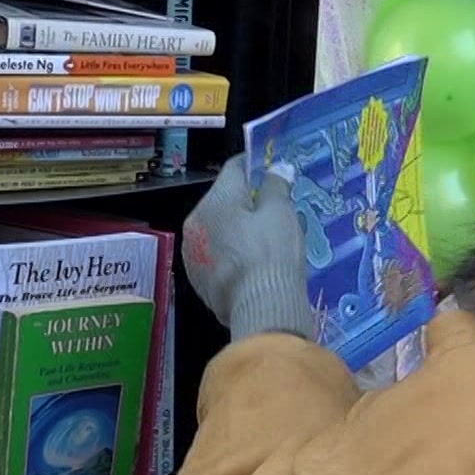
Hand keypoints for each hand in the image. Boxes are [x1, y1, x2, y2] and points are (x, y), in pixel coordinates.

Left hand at [182, 155, 315, 343]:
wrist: (261, 307)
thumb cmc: (271, 253)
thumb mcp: (281, 212)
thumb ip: (276, 186)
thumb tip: (277, 168)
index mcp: (213, 201)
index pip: (233, 170)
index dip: (253, 166)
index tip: (269, 170)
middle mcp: (195, 224)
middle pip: (222, 202)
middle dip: (245, 202)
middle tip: (273, 210)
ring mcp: (193, 254)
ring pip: (217, 231)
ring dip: (236, 230)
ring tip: (264, 240)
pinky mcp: (198, 281)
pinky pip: (217, 257)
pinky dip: (232, 255)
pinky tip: (252, 264)